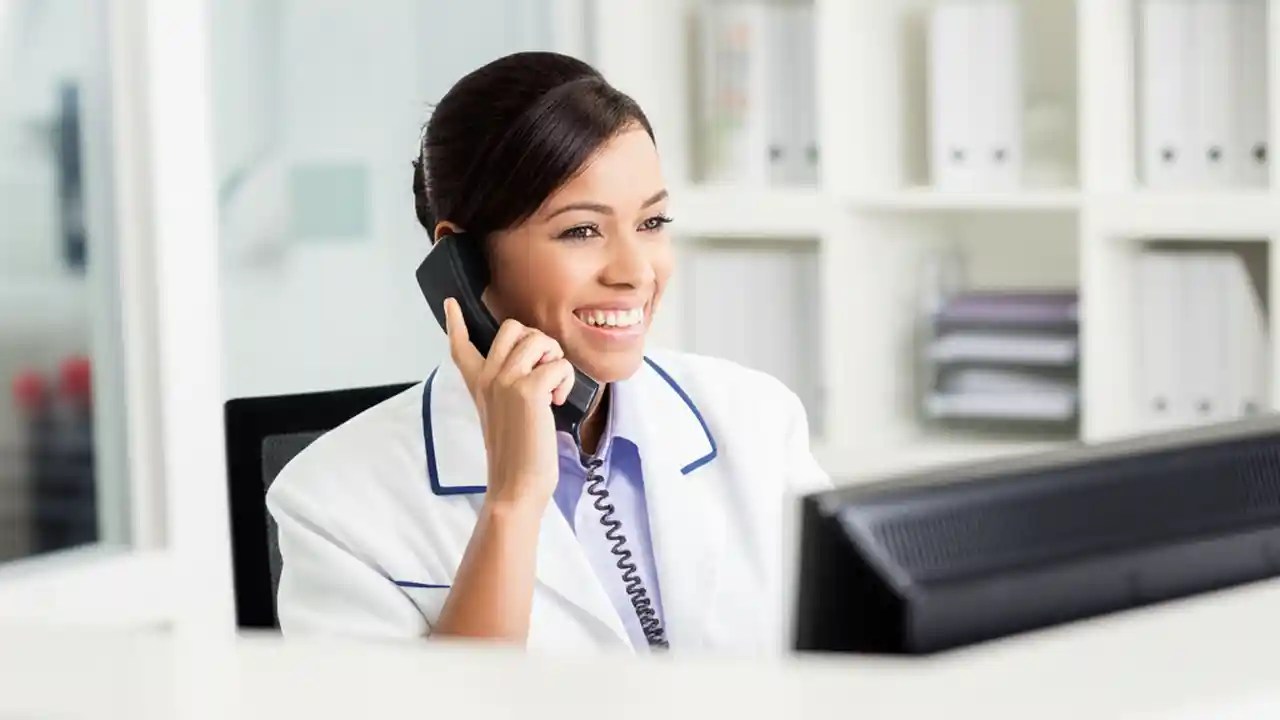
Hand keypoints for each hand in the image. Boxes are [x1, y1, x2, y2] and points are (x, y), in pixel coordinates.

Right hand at [445, 297, 574, 511]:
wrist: (516, 485)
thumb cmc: (517, 456)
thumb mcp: (504, 416)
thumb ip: (509, 390)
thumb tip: (536, 370)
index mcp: (478, 385)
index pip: (460, 347)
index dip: (455, 323)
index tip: (451, 304)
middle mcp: (488, 378)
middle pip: (512, 327)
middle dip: (538, 341)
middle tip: (544, 371)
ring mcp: (506, 381)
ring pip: (539, 339)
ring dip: (555, 359)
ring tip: (552, 388)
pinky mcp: (529, 390)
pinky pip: (559, 365)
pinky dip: (566, 381)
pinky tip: (557, 403)